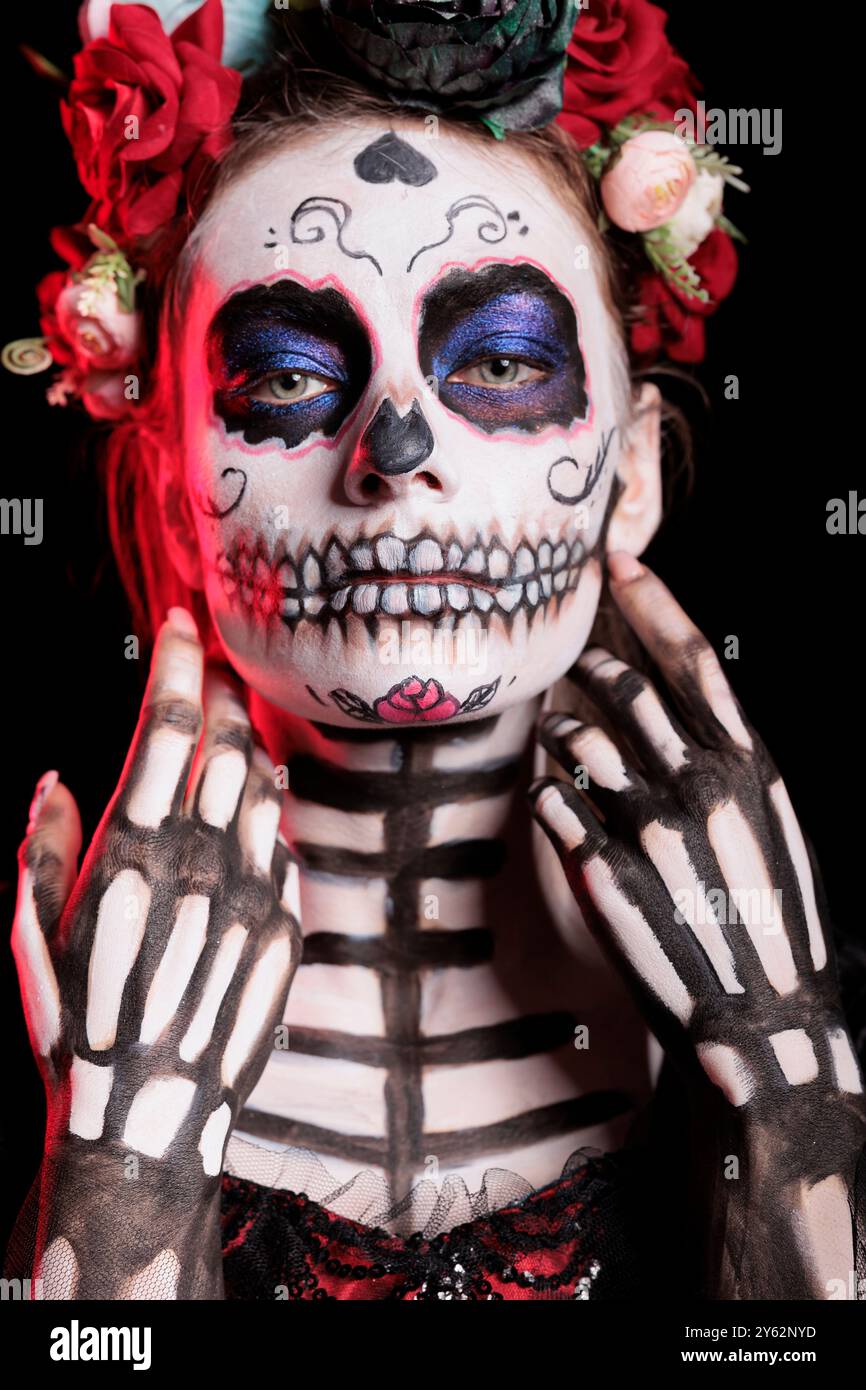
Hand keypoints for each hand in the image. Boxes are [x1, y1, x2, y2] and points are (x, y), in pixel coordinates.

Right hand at [11, 608, 300, 1298]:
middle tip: (211, 671)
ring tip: (235, 728)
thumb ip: (44, 849)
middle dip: (220, 694)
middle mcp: (200, 861)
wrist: (149, 1118)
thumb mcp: (32, 936)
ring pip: (264, 788)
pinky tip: (253, 815)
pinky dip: (267, 817)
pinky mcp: (284, 929)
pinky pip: (282, 848)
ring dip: (251, 744)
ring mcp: (252, 893)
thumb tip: (54, 780)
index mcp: (132, 852)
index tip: (182, 624)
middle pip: (227, 744)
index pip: (165, 727)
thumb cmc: (75, 1027)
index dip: (177, 664)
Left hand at [529, 554, 863, 1135]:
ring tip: (556, 728)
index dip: (654, 601)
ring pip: (578, 740)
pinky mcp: (603, 871)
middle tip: (573, 653)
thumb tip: (687, 715)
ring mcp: (648, 827)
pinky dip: (545, 786)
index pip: (695, 658)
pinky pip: (553, 803)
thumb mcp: (770, 826)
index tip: (619, 562)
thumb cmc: (769, 918)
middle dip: (592, 660)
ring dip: (559, 725)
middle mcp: (698, 784)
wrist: (761, 1017)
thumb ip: (729, 764)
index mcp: (748, 765)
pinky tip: (548, 790)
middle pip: (628, 688)